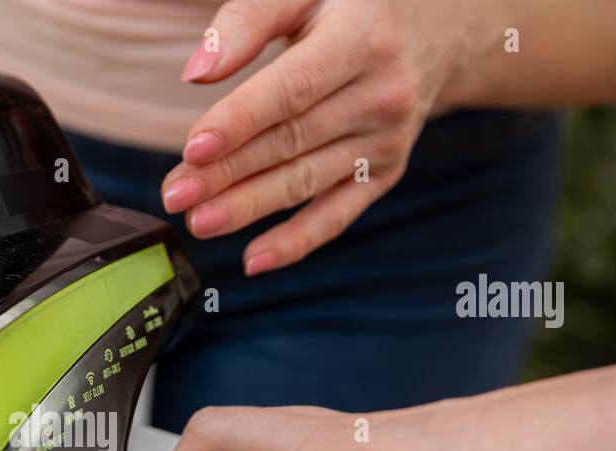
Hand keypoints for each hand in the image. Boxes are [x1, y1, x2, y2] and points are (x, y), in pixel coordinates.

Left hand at [164, 0, 476, 274]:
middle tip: (176, 195)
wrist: (439, 26)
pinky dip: (295, 241)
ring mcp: (386, 139)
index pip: (292, 90)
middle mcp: (382, 93)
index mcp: (362, 38)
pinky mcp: (385, 172)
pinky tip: (254, 260)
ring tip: (198, 222)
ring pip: (304, 181)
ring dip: (247, 208)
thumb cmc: (353, 2)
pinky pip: (337, 214)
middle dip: (227, 174)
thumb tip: (197, 72)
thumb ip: (249, 19)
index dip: (240, 122)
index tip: (193, 149)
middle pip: (290, 142)